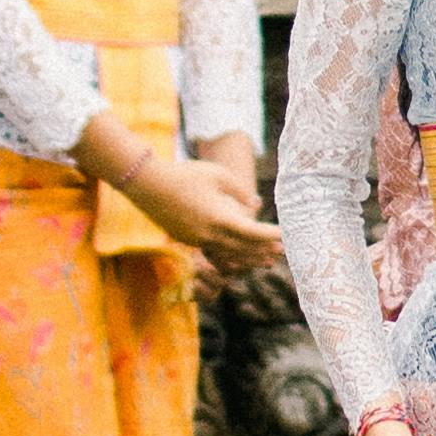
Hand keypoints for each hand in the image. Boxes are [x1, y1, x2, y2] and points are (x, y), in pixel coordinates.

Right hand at [128, 147, 278, 268]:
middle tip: (280, 253)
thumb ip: (239, 191)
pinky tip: (237, 257)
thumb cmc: (186, 174)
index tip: (285, 236)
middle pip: (243, 248)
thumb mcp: (217, 175)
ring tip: (263, 261)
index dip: (270, 236)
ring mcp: (197, 240)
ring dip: (248, 258)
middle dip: (263, 251)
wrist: (149, 185)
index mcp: (220, 217)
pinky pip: (214, 253)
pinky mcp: (188, 240)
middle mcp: (210, 234)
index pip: (252, 232)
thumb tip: (256, 203)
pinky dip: (229, 256)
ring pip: (228, 255)